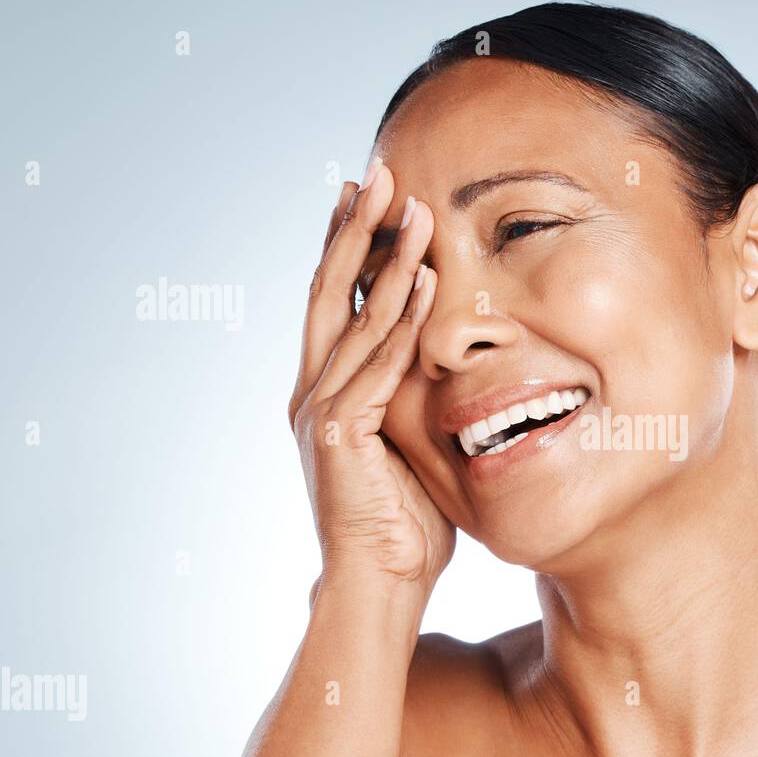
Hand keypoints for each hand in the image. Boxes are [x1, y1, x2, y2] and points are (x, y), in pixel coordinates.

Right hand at [289, 158, 453, 590]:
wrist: (379, 584)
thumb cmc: (403, 524)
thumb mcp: (410, 445)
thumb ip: (413, 400)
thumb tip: (445, 365)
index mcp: (326, 391)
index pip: (334, 302)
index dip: (347, 246)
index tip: (365, 197)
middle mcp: (313, 391)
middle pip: (329, 291)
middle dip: (354, 229)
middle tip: (375, 172)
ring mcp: (320, 411)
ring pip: (355, 318)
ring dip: (387, 259)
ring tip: (411, 207)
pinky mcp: (336, 434)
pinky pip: (376, 365)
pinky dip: (399, 320)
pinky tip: (423, 280)